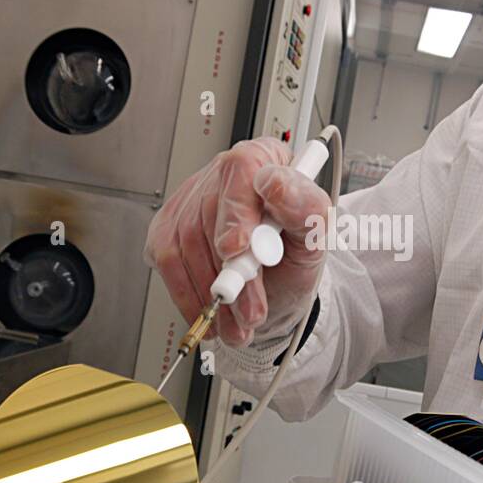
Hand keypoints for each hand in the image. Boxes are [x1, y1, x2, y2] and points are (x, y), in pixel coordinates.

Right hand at [144, 137, 330, 345]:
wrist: (276, 291)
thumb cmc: (294, 258)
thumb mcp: (315, 240)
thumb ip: (306, 210)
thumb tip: (277, 185)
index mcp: (265, 160)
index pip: (243, 169)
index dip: (237, 211)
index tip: (238, 249)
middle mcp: (224, 173)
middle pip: (211, 213)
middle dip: (233, 273)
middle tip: (250, 311)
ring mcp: (191, 199)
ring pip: (187, 242)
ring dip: (212, 292)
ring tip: (239, 321)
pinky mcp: (167, 228)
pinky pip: (168, 261)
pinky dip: (189, 295)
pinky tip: (210, 313)